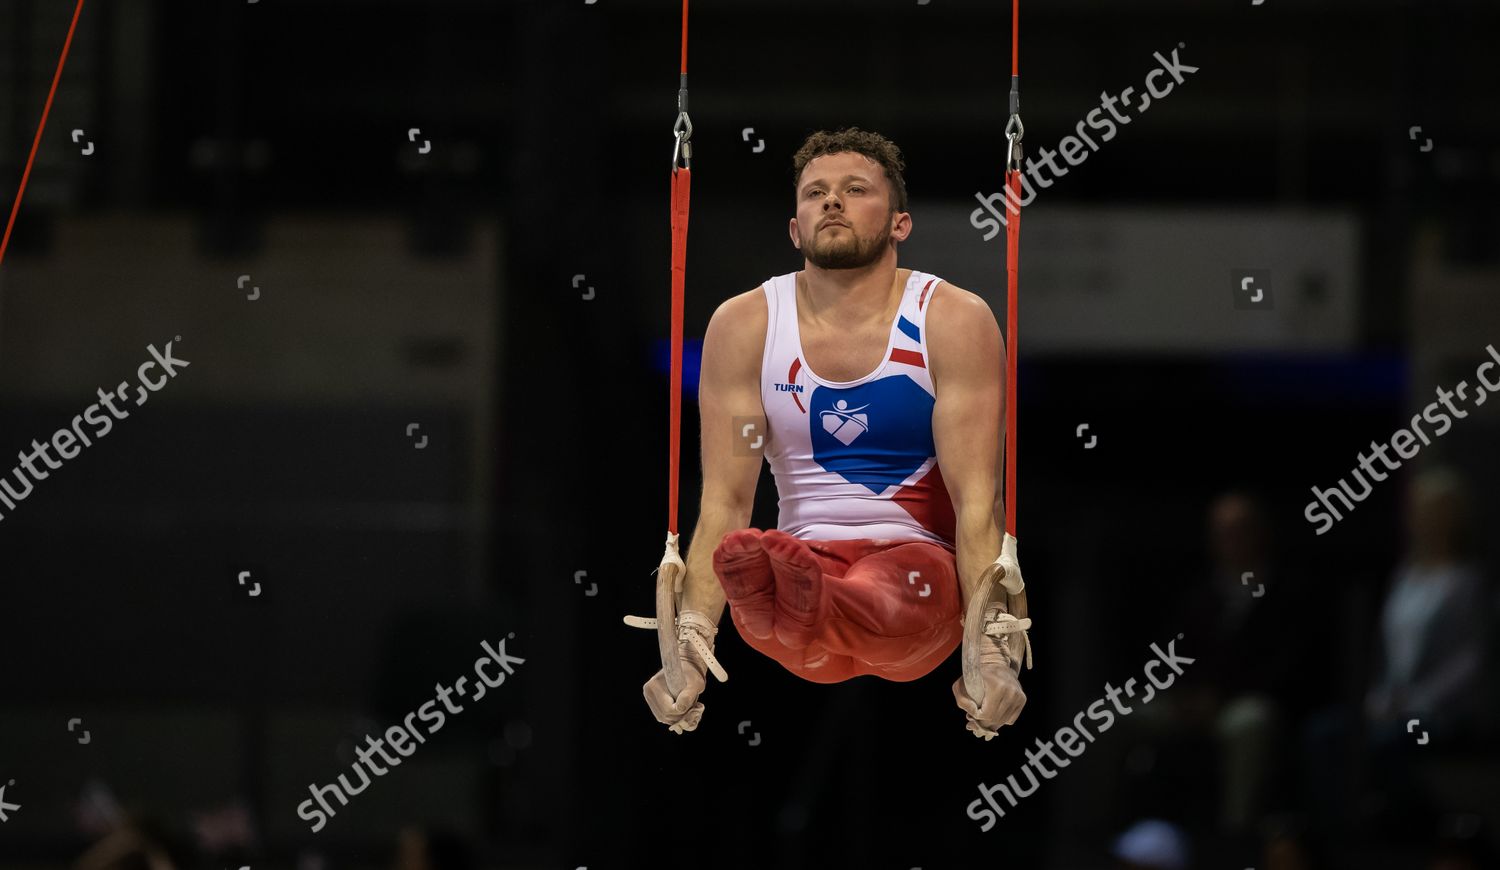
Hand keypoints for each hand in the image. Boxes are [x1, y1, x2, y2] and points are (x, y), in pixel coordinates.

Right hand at [642, 610, 716, 733]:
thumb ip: (689, 696)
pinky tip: (693, 711)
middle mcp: (649, 694)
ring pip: (668, 721)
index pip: (669, 711)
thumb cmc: (692, 668)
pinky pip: (670, 719)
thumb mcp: (694, 682)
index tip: (698, 706)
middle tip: (700, 709)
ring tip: (698, 709)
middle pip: (667, 719)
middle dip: (685, 716)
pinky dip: (682, 718)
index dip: (684, 713)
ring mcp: (652, 700)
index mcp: (653, 688)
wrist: (688, 660)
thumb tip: (683, 709)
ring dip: (685, 718)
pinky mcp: (659, 703)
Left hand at [952, 660, 1026, 738]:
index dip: (976, 718)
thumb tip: (971, 716)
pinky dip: (1000, 720)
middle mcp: (1011, 692)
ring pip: (1003, 721)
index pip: (987, 714)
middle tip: (973, 723)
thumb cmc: (977, 675)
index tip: (970, 715)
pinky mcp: (1022, 699)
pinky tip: (992, 714)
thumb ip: (962, 701)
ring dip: (991, 724)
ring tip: (981, 719)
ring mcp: (1019, 696)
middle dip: (982, 724)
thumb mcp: (963, 684)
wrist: (995, 664)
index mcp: (998, 686)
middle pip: (995, 719)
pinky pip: (1010, 719)